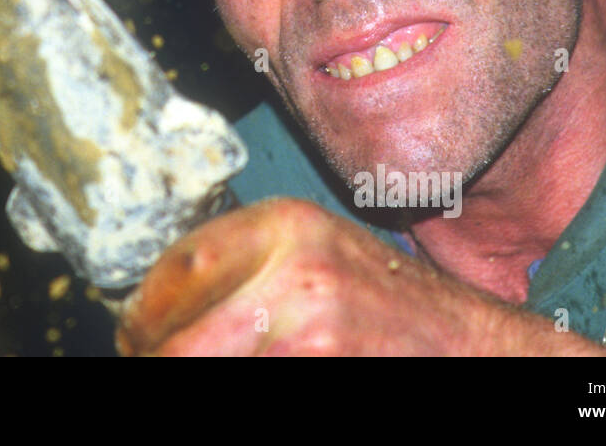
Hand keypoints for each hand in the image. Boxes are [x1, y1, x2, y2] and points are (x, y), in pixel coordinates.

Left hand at [115, 197, 605, 355]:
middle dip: (153, 354)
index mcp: (283, 222)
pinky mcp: (320, 372)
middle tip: (146, 358)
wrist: (472, 346)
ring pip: (198, 363)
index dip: (142, 309)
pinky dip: (231, 382)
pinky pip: (250, 381)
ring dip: (186, 370)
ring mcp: (308, 330)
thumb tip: (154, 296)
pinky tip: (248, 375)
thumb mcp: (315, 250)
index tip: (133, 330)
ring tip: (191, 368)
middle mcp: (292, 269)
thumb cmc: (390, 301)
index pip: (175, 268)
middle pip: (173, 336)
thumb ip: (243, 258)